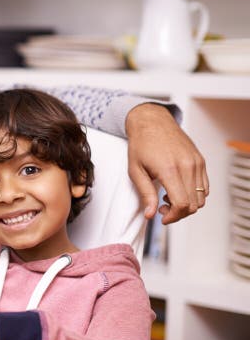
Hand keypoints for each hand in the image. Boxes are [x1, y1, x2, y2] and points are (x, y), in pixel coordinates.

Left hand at [125, 103, 208, 223]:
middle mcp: (188, 166)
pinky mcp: (200, 161)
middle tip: (162, 208)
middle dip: (178, 213)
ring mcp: (197, 163)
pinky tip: (177, 189)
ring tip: (168, 197)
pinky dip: (194, 195)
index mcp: (170, 170)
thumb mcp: (135, 171)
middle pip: (194, 204)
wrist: (152, 122)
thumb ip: (145, 194)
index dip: (173, 217)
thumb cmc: (141, 145)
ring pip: (202, 198)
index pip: (182, 204)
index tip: (162, 217)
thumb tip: (150, 215)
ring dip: (187, 205)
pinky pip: (205, 187)